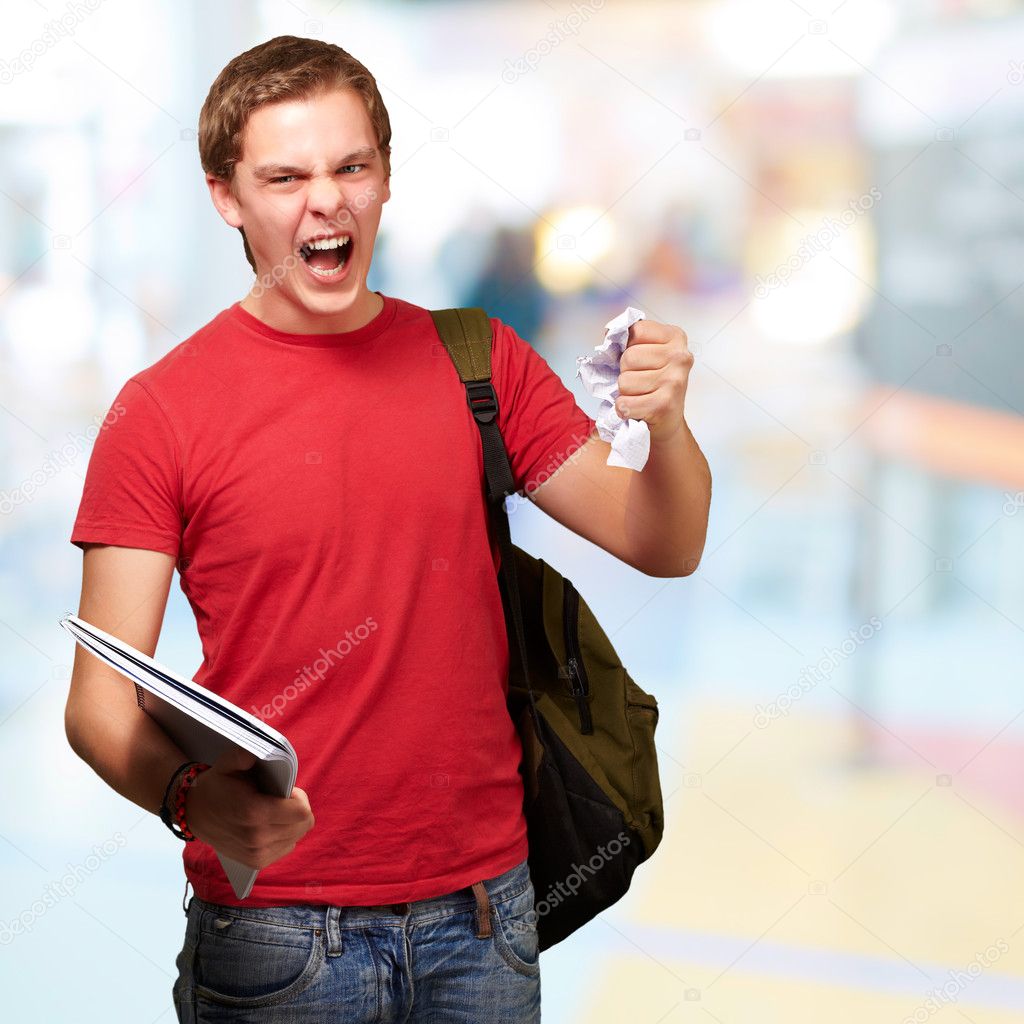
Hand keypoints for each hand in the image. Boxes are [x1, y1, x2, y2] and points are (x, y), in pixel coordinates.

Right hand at [184, 746, 314, 869]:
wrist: (194, 813)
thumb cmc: (216, 785)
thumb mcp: (226, 764)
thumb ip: (241, 755)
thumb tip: (251, 755)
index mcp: (254, 812)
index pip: (302, 812)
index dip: (300, 798)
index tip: (287, 791)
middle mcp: (257, 837)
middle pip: (303, 826)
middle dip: (298, 809)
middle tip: (282, 800)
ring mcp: (256, 854)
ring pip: (296, 837)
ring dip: (291, 823)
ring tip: (274, 812)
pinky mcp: (256, 863)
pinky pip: (286, 848)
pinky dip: (284, 836)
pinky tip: (270, 826)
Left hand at [614, 319, 693, 443]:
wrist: (668, 421)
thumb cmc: (655, 385)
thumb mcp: (649, 354)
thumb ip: (632, 340)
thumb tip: (609, 333)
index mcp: (675, 337)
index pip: (636, 330)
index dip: (628, 347)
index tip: (640, 360)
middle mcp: (679, 357)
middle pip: (628, 357)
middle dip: (626, 372)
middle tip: (641, 382)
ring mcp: (674, 381)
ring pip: (624, 381)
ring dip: (625, 393)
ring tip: (641, 396)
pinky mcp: (664, 405)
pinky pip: (624, 404)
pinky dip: (624, 410)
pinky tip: (637, 409)